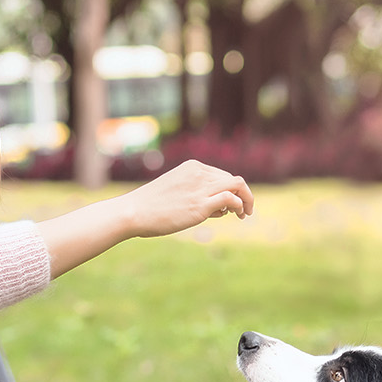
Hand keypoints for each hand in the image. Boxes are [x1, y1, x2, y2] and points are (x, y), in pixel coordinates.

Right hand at [35, 159, 254, 277]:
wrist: (134, 212)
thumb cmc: (150, 207)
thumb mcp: (175, 192)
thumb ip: (194, 195)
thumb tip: (217, 208)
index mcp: (192, 167)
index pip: (221, 175)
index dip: (229, 190)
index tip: (228, 206)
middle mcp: (199, 173)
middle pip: (232, 179)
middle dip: (242, 194)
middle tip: (243, 212)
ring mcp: (200, 188)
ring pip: (237, 185)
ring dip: (247, 199)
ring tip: (245, 214)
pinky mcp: (200, 205)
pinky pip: (231, 198)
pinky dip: (240, 205)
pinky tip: (238, 215)